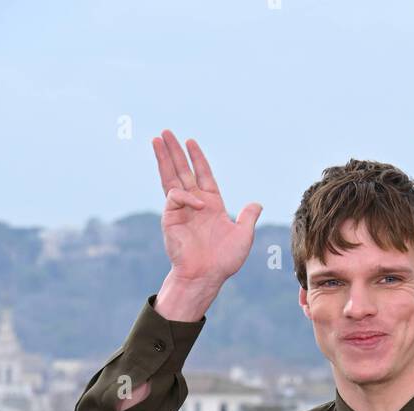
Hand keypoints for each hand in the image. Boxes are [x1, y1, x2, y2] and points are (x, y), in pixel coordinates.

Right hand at [151, 129, 262, 290]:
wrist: (207, 276)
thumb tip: (257, 203)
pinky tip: (197, 204)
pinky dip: (185, 196)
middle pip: (182, 170)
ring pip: (170, 178)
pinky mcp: (170, 218)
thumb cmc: (224, 260)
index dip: (197, 158)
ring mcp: (181, 209)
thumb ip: (248, 217)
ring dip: (164, 158)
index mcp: (211, 203)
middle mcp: (194, 203)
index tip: (191, 142)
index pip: (202, 174)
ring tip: (157, 140)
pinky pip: (175, 197)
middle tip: (166, 132)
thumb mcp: (243, 235)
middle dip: (175, 152)